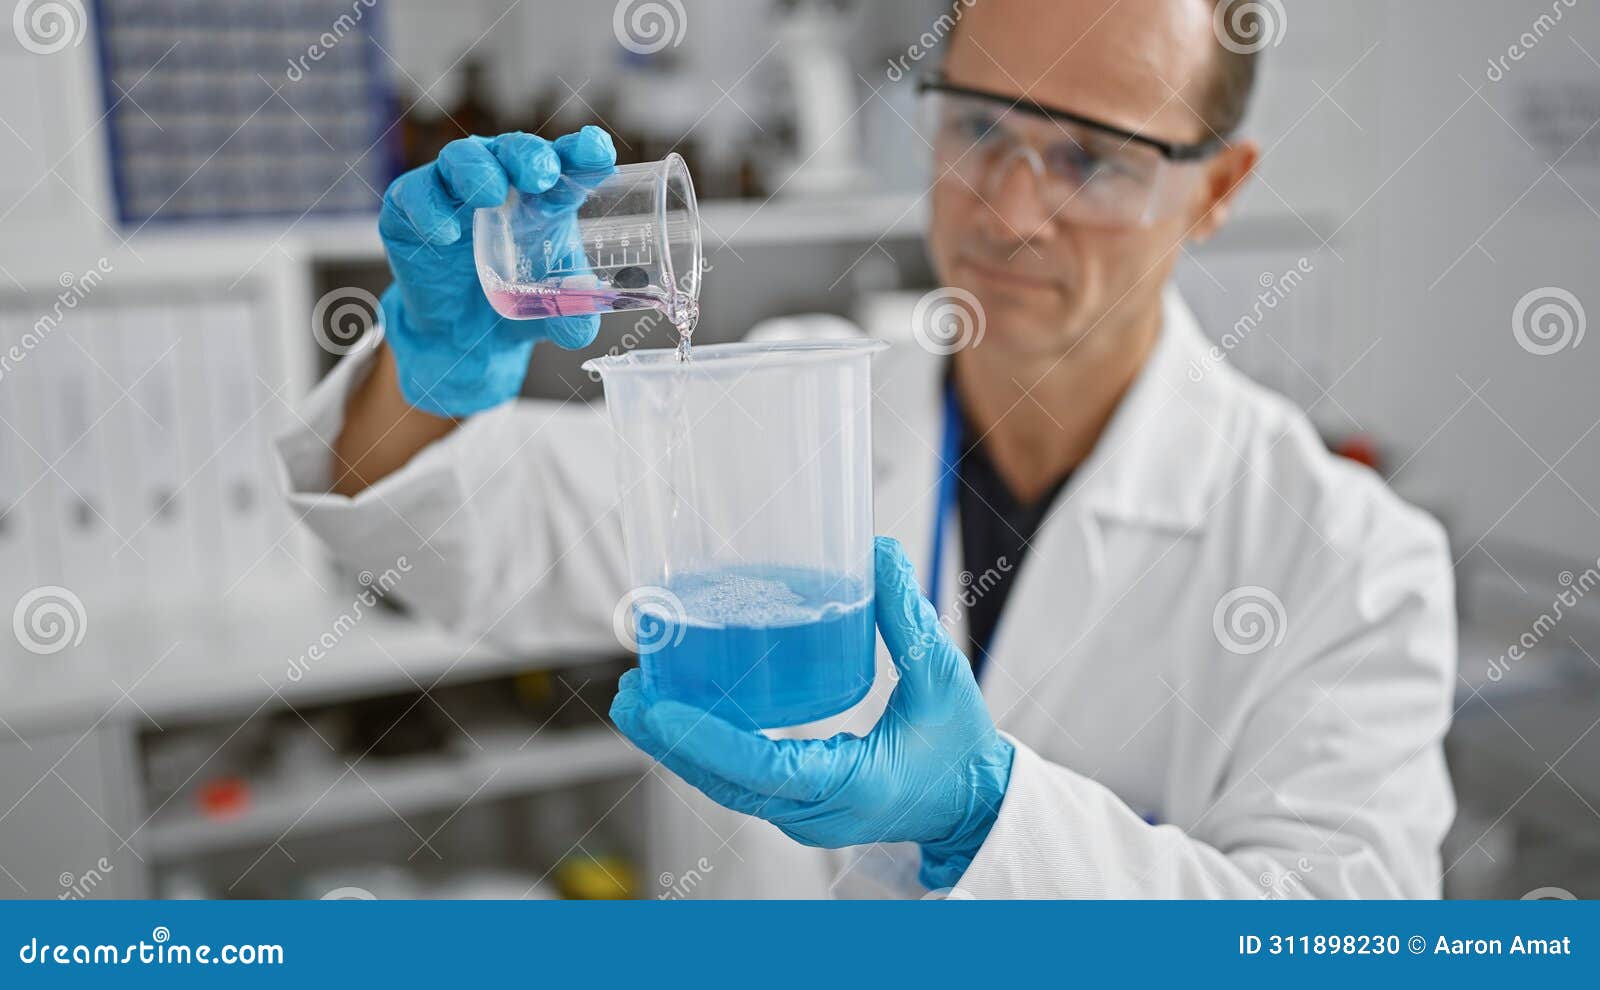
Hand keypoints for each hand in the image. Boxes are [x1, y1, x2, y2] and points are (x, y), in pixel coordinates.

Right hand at [377, 126, 616, 416]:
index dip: (582, 151)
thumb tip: (583, 326)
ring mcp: (452, 189)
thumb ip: (571, 319)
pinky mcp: (410, 207)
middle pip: (514, 150)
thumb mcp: (548, 313)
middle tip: (542, 173)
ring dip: (478, 170)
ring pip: (461, 158)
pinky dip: (430, 208)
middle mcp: (500, 180)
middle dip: (529, 156)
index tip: (597, 151)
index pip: (567, 161)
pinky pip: (416, 194)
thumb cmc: (512, 299)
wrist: (456, 333)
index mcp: (543, 195)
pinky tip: (445, 234)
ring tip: (491, 194)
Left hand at [611, 537, 1014, 889]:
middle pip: (724, 779)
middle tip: (629, 693)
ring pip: (725, 784)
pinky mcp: (798, 805)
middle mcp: (816, 811)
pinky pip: (740, 781)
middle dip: (670, 738)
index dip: (704, 736)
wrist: (976, 807)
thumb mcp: (943, 681)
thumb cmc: (963, 753)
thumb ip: (908, 619)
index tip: (657, 707)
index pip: (760, 766)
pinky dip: (705, 749)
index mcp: (850, 786)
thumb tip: (877, 552)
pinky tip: (680, 715)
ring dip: (678, 744)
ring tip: (638, 700)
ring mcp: (803, 814)